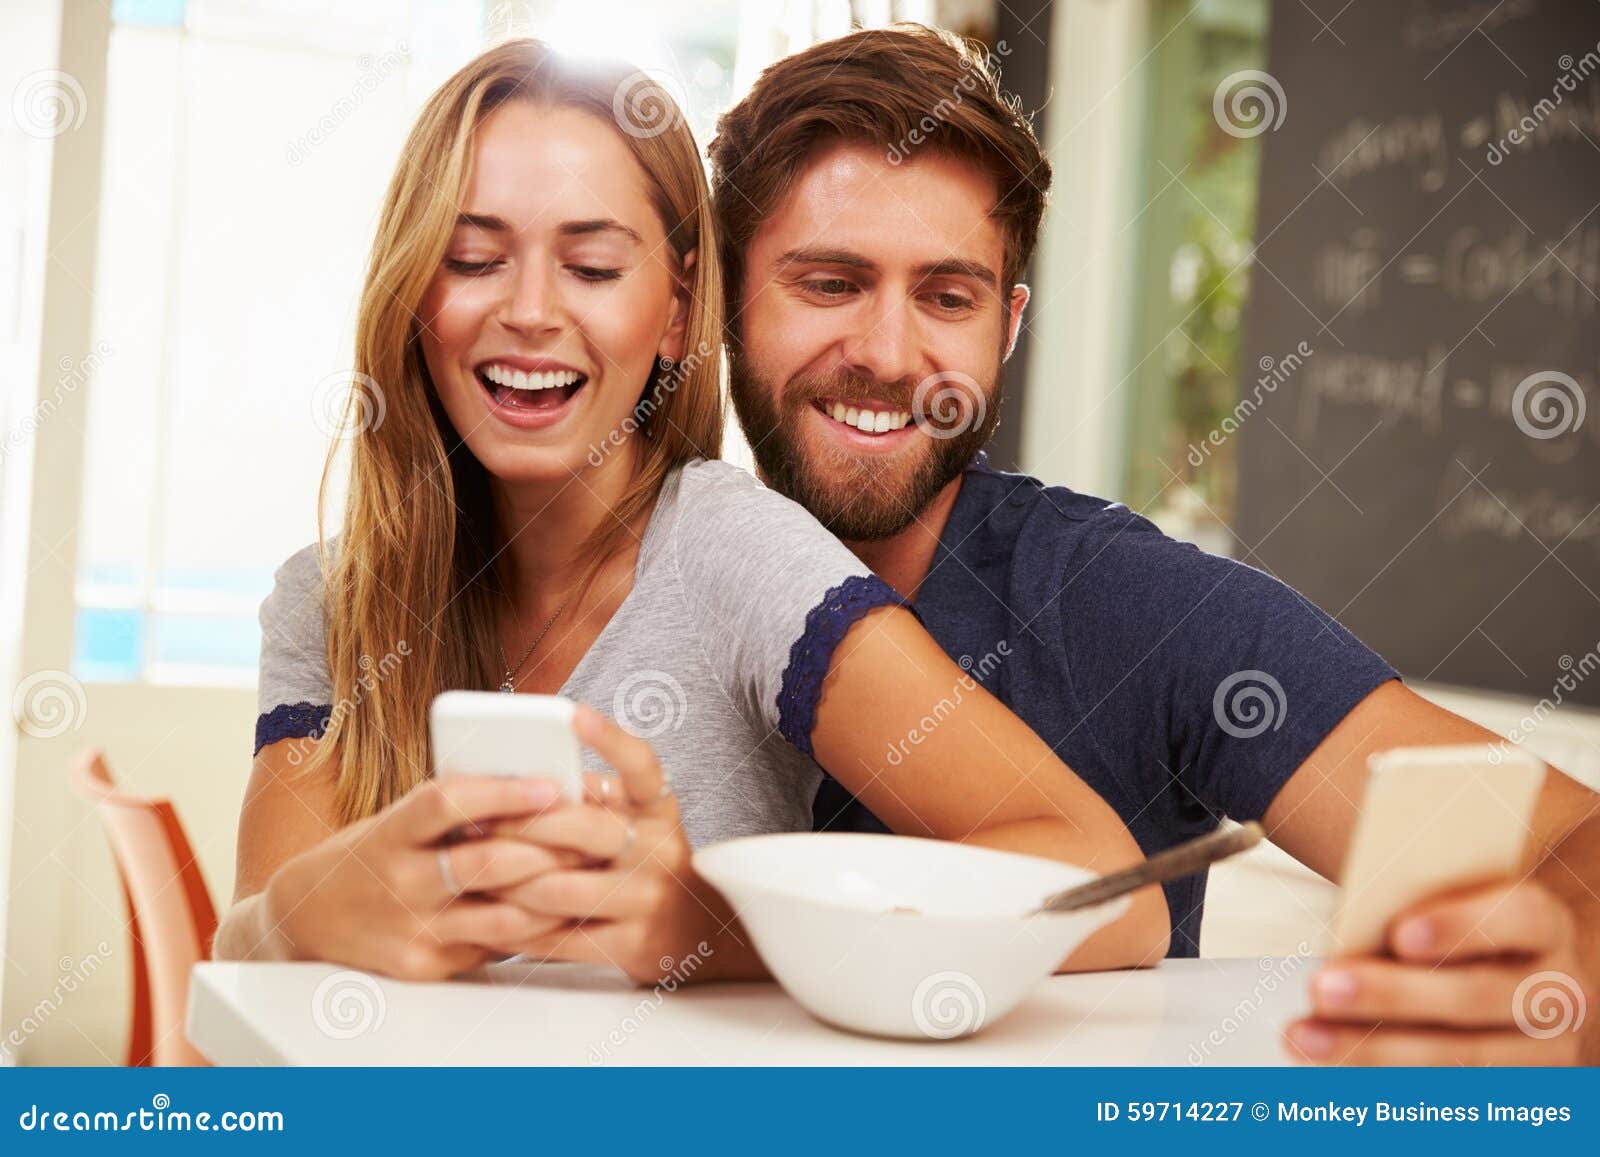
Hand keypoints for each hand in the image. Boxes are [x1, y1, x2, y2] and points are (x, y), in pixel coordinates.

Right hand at [265, 774, 576, 980]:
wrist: (305, 917)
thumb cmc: (373, 853)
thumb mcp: (398, 819)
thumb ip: (456, 809)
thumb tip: (543, 787)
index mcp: (390, 831)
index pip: (445, 802)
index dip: (501, 792)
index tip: (550, 785)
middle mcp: (398, 881)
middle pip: (486, 864)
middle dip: (551, 848)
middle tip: (599, 833)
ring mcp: (412, 929)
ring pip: (501, 916)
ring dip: (555, 894)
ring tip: (593, 873)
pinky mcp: (425, 967)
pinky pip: (494, 949)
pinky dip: (535, 930)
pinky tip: (566, 913)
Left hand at [482, 703, 757, 985]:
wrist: (695, 929)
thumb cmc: (645, 861)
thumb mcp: (636, 820)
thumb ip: (593, 799)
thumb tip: (517, 779)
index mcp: (659, 808)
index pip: (642, 764)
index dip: (610, 738)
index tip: (573, 714)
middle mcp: (660, 848)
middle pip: (584, 829)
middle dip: (522, 826)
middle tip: (476, 822)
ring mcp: (647, 898)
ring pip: (560, 889)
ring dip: (508, 882)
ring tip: (472, 872)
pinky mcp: (631, 944)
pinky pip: (559, 937)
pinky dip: (518, 928)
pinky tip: (490, 918)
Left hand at [1285, 879, 1593, 1064]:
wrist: (1507, 979)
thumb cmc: (1456, 928)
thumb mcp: (1445, 905)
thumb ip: (1410, 909)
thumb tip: (1347, 932)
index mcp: (1544, 924)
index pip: (1519, 915)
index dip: (1461, 925)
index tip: (1399, 936)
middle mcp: (1554, 990)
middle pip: (1477, 995)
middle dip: (1393, 995)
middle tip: (1321, 989)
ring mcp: (1544, 1051)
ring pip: (1463, 1058)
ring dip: (1373, 1050)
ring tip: (1304, 1037)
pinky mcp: (1519, 1094)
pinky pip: (1451, 1098)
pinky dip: (1388, 1085)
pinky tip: (1335, 1071)